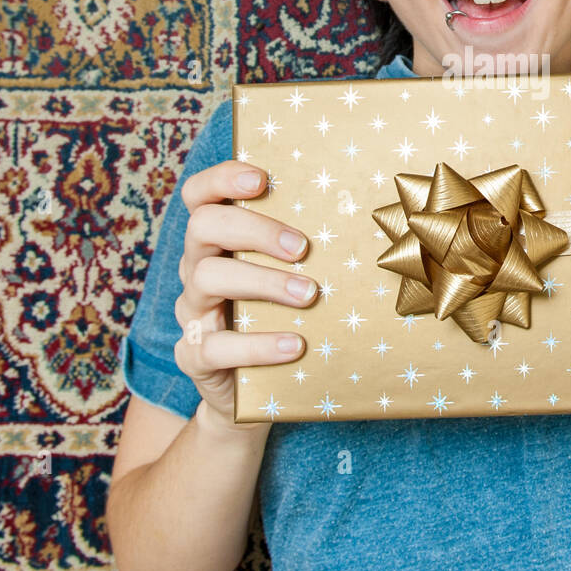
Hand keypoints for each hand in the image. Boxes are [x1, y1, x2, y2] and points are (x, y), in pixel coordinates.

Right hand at [173, 160, 317, 429]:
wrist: (257, 392)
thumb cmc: (283, 316)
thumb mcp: (291, 276)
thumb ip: (308, 246)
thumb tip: (377, 212)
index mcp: (216, 240)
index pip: (200, 194)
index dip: (222, 178)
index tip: (261, 180)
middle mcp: (196, 266)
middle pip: (203, 226)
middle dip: (255, 230)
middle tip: (303, 248)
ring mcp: (192, 312)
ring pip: (206, 278)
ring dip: (263, 281)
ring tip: (309, 293)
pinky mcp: (194, 356)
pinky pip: (214, 347)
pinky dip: (257, 345)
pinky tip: (294, 344)